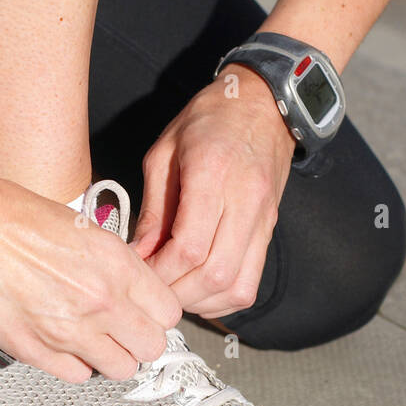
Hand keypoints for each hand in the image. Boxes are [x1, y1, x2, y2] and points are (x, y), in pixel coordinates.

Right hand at [0, 168, 181, 382]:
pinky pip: (78, 375)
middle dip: (139, 338)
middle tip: (122, 329)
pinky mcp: (36, 351)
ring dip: (110, 356)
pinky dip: (74, 364)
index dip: (156, 312)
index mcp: (116, 265)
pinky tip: (62, 344)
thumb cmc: (10, 216)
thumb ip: (111, 263)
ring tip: (92, 340)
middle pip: (152, 346)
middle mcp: (101, 302)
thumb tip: (128, 286)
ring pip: (121, 369)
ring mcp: (70, 331)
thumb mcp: (81, 227)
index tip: (144, 310)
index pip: (169, 312)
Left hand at [131, 66, 294, 320]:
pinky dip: (220, 299)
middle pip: (214, 274)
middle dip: (176, 292)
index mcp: (214, 173)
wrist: (263, 104)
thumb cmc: (209, 121)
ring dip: (199, 301)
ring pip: (236, 287)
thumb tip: (139, 255)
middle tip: (151, 288)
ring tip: (172, 291)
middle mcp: (246, 201)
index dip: (159, 272)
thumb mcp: (164, 152)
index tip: (137, 273)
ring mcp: (263, 221)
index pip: (189, 247)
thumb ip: (153, 208)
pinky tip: (197, 290)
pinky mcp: (269, 232)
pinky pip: (249, 285)